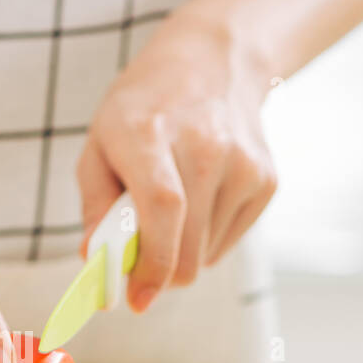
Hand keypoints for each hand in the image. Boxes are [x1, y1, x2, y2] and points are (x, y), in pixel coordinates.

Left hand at [79, 11, 276, 310]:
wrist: (213, 62)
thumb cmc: (144, 109)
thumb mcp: (100, 144)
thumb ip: (96, 207)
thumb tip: (96, 262)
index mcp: (151, 135)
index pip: (162, 210)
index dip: (151, 263)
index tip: (135, 300)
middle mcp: (205, 148)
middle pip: (186, 247)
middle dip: (160, 274)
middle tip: (140, 268)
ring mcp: (243, 164)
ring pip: (206, 253)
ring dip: (181, 251)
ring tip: (173, 205)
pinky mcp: (266, 180)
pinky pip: (228, 241)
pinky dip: (206, 237)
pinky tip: (200, 198)